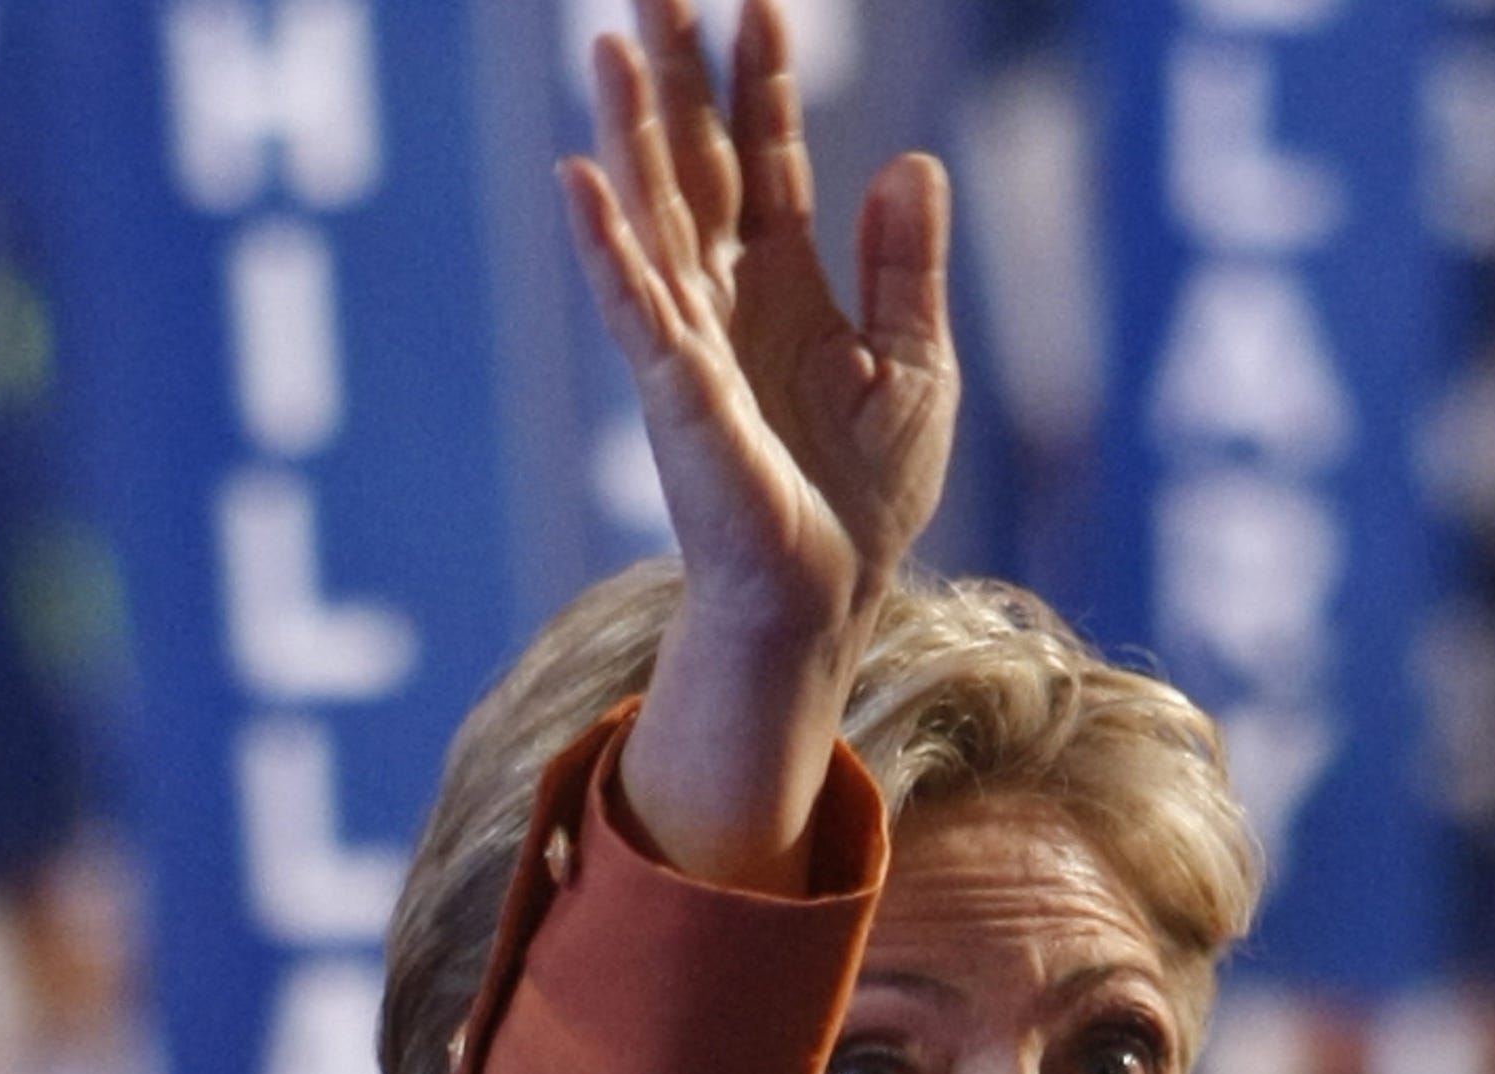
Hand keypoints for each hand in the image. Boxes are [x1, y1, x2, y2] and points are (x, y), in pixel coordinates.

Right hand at [561, 0, 957, 889]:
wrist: (831, 594)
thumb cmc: (865, 494)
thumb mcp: (915, 361)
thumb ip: (906, 263)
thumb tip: (909, 160)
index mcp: (784, 284)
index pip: (766, 159)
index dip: (763, 85)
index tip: (762, 4)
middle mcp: (726, 297)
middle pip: (694, 161)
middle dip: (675, 76)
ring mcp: (691, 339)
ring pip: (654, 212)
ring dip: (630, 129)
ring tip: (608, 44)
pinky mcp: (675, 389)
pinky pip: (634, 301)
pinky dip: (606, 240)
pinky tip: (579, 176)